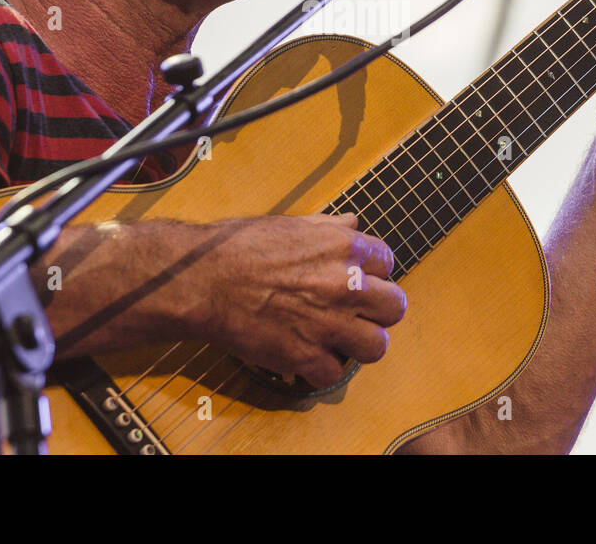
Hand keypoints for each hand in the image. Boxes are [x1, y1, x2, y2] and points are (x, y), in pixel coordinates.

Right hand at [193, 213, 405, 387]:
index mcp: (342, 247)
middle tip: (357, 313)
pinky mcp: (305, 355)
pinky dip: (320, 369)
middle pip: (393, 307)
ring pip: (376, 346)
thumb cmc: (237, 247)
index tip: (360, 280)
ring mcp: (327, 322)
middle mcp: (343, 284)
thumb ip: (328, 227)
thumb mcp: (290, 224)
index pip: (387, 262)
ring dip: (358, 344)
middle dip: (377, 311)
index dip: (374, 273)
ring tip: (339, 339)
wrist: (202, 279)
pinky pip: (334, 373)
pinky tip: (306, 356)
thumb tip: (352, 223)